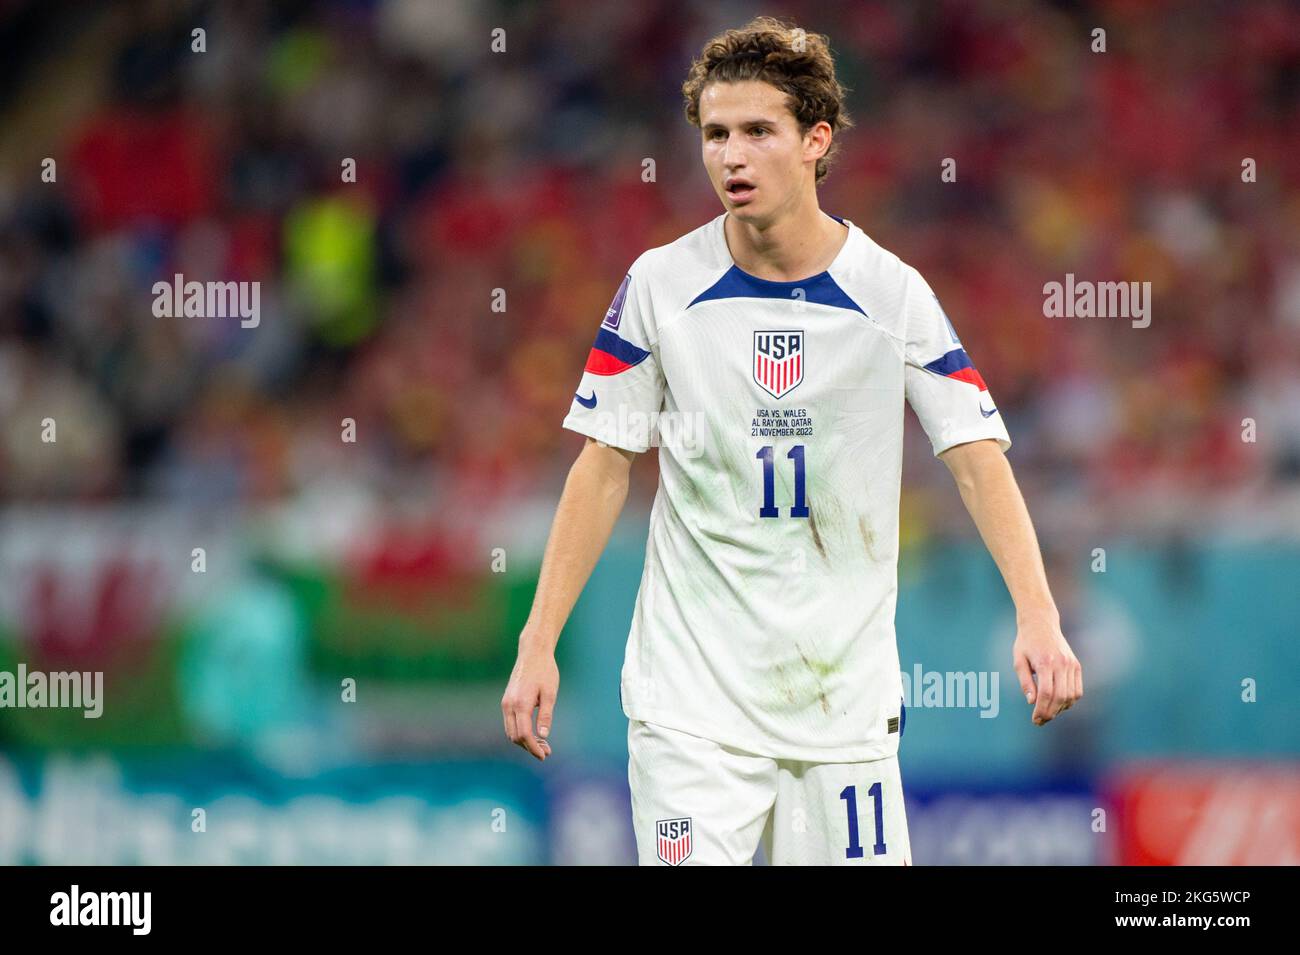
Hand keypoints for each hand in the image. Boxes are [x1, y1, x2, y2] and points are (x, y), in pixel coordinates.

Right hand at [501, 644, 558, 759]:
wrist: (532, 653)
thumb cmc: (545, 671)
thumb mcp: (550, 693)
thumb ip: (546, 715)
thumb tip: (544, 736)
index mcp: (521, 703)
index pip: (524, 734)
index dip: (533, 747)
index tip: (545, 755)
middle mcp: (509, 705)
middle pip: (514, 736)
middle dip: (529, 747)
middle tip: (547, 751)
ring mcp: (506, 703)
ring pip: (510, 731)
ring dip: (524, 741)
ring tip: (542, 744)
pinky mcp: (506, 701)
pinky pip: (510, 723)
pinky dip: (520, 731)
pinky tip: (534, 733)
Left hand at [1012, 614, 1082, 725]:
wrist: (1041, 623)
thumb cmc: (1025, 643)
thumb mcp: (1018, 661)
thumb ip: (1025, 682)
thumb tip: (1031, 702)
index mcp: (1045, 662)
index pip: (1046, 693)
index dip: (1041, 710)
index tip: (1035, 720)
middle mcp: (1061, 664)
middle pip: (1060, 697)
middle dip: (1050, 713)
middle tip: (1040, 721)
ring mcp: (1071, 665)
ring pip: (1071, 696)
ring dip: (1061, 709)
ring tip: (1048, 713)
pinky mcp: (1076, 665)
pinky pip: (1077, 690)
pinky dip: (1070, 701)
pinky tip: (1058, 705)